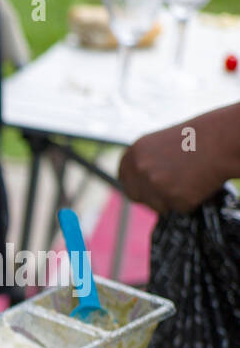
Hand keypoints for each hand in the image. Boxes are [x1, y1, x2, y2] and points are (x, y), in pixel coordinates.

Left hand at [118, 103, 239, 214]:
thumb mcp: (160, 145)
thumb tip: (138, 185)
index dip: (136, 184)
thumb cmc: (196, 139)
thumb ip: (146, 164)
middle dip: (150, 196)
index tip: (145, 187)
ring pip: (158, 205)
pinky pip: (180, 208)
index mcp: (134, 153)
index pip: (124, 178)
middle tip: (170, 187)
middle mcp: (139, 169)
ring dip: (173, 198)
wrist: (222, 139)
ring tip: (191, 177)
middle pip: (136, 196)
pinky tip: (199, 182)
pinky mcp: (173, 198)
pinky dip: (191, 200)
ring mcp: (155, 185)